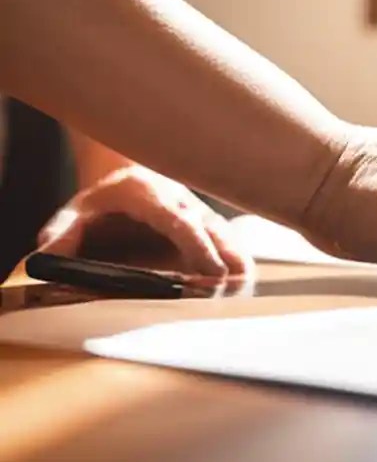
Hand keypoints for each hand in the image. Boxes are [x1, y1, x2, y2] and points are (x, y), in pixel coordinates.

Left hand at [39, 166, 250, 275]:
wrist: (127, 174)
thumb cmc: (103, 200)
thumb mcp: (76, 211)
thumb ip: (62, 231)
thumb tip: (46, 252)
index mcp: (152, 196)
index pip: (179, 221)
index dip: (196, 245)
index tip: (210, 269)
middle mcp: (182, 202)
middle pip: (211, 229)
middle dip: (222, 258)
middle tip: (229, 288)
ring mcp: (199, 212)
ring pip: (225, 233)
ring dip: (236, 259)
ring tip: (244, 286)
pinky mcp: (208, 224)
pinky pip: (228, 239)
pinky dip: (237, 258)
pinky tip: (245, 279)